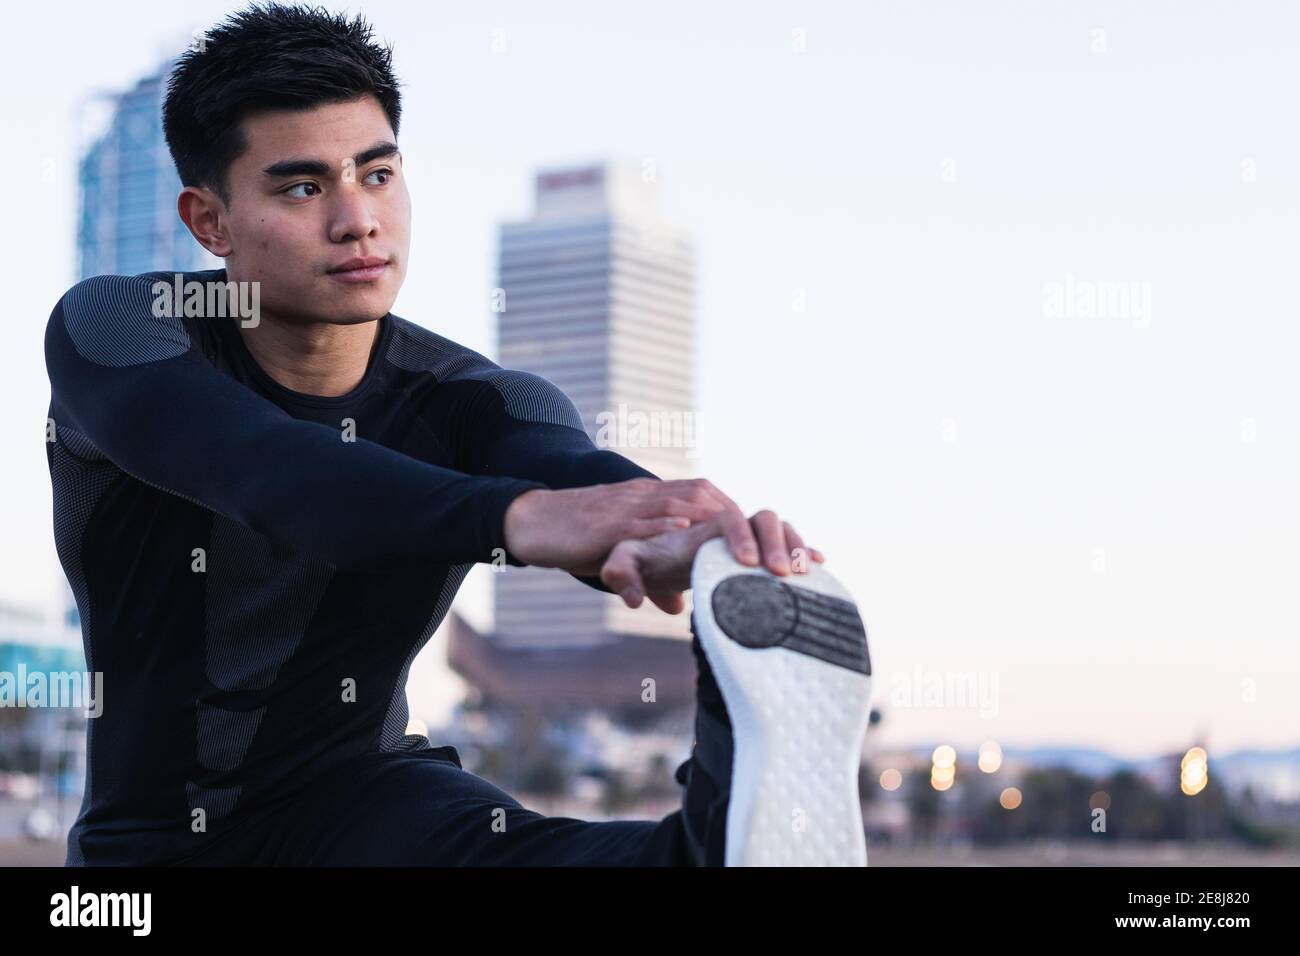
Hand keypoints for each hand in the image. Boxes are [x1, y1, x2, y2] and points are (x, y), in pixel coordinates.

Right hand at [503, 477, 778, 574]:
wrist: (540, 521)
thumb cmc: (588, 538)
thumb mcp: (631, 558)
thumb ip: (657, 577)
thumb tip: (678, 608)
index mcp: (670, 504)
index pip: (727, 511)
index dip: (763, 532)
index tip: (802, 558)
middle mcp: (660, 498)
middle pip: (721, 507)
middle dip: (756, 532)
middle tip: (787, 564)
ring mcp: (637, 504)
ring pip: (690, 509)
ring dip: (724, 531)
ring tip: (754, 559)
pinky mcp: (612, 518)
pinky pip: (647, 520)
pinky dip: (671, 527)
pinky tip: (694, 539)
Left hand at [598, 510, 825, 612]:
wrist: (661, 556)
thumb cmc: (645, 558)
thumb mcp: (624, 561)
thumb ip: (620, 571)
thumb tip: (630, 598)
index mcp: (703, 522)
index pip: (729, 517)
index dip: (741, 535)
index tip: (746, 563)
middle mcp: (732, 524)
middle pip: (764, 518)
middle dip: (776, 542)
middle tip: (780, 573)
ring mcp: (750, 535)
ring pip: (783, 528)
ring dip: (796, 546)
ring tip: (803, 574)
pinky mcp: (762, 549)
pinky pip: (791, 543)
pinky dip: (807, 550)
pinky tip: (821, 568)